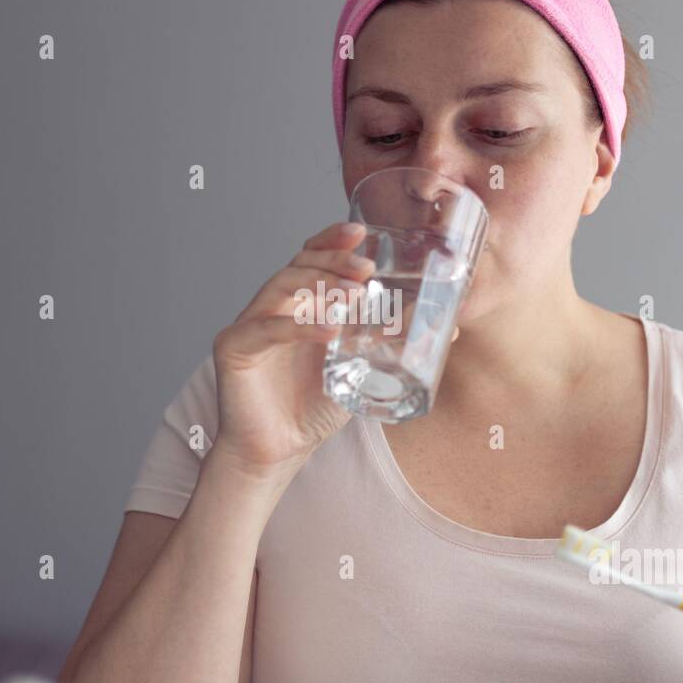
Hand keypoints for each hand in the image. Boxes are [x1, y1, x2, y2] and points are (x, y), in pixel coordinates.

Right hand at [210, 221, 374, 477]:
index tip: (360, 231)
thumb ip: (393, 346)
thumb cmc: (313, 409)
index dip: (332, 241)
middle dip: (333, 260)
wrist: (279, 451)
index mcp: (298, 305)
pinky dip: (300, 327)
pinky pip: (267, 329)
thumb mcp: (361, 371)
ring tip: (354, 294)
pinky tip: (330, 331)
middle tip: (366, 267)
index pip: (312, 259)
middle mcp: (272, 308)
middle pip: (298, 265)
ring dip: (320, 284)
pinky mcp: (234, 348)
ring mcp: (250, 325)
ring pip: (281, 286)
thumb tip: (448, 331)